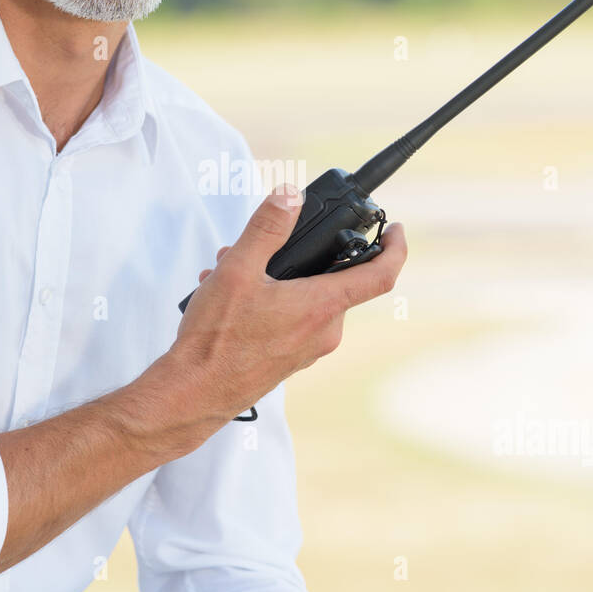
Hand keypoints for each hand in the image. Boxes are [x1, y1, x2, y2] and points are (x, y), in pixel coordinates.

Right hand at [172, 182, 406, 426]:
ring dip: (275, 276)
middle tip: (261, 243)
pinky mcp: (290, 359)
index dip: (396, 248)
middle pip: (331, 279)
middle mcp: (324, 332)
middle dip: (299, 254)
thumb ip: (267, 229)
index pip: (380, 275)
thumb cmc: (217, 340)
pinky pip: (291, 318)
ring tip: (230, 268)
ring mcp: (308, 349)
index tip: (397, 230)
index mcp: (322, 307)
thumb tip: (289, 197)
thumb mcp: (237, 270)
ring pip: (305, 297)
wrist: (194, 394)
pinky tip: (231, 296)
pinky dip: (270, 300)